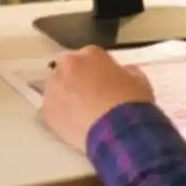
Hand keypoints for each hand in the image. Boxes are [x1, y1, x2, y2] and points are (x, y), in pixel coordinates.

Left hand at [40, 46, 154, 150]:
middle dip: (77, 80)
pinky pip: (52, 108)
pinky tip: (73, 123)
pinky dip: (60, 114)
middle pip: (68, 69)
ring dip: (66, 95)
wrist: (120, 131)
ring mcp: (54, 87)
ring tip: (80, 112)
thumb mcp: (138, 79)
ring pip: (56, 88)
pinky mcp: (47, 109)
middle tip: (89, 96)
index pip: (90, 57)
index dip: (97, 70)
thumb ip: (125, 71)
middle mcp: (67, 65)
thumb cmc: (131, 103)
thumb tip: (121, 74)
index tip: (103, 82)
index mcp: (90, 54)